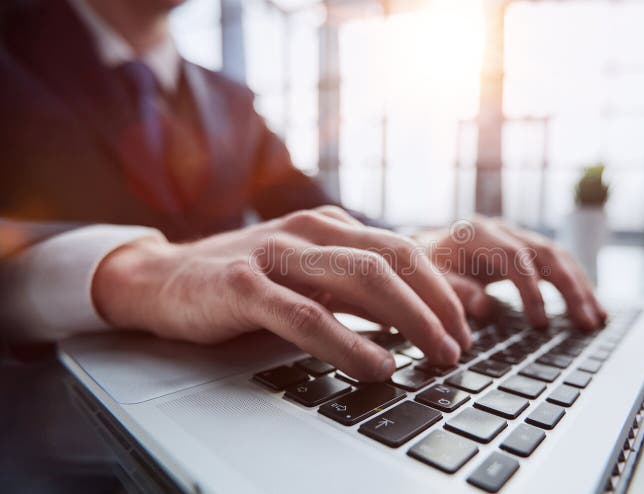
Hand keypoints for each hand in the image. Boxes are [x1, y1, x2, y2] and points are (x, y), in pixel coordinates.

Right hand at [92, 206, 469, 381]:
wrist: (160, 278)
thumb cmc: (242, 281)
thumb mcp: (306, 276)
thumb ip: (352, 290)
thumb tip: (411, 317)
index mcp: (328, 226)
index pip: (402, 251)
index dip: (440, 289)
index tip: (463, 326)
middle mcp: (308, 231)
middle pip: (393, 261)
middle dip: (436, 305)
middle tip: (459, 345)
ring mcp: (276, 254)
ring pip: (362, 279)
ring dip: (410, 320)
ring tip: (435, 355)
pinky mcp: (243, 286)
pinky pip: (308, 316)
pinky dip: (349, 343)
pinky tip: (376, 365)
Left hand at [425, 217, 605, 329]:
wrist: (418, 250)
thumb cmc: (422, 269)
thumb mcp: (428, 280)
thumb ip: (454, 292)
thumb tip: (486, 308)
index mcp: (476, 233)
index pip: (514, 258)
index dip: (530, 290)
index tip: (540, 323)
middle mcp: (501, 230)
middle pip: (546, 254)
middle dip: (570, 289)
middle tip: (585, 323)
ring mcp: (516, 237)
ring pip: (558, 257)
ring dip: (581, 287)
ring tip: (598, 319)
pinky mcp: (525, 250)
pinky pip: (557, 264)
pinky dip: (576, 285)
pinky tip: (591, 308)